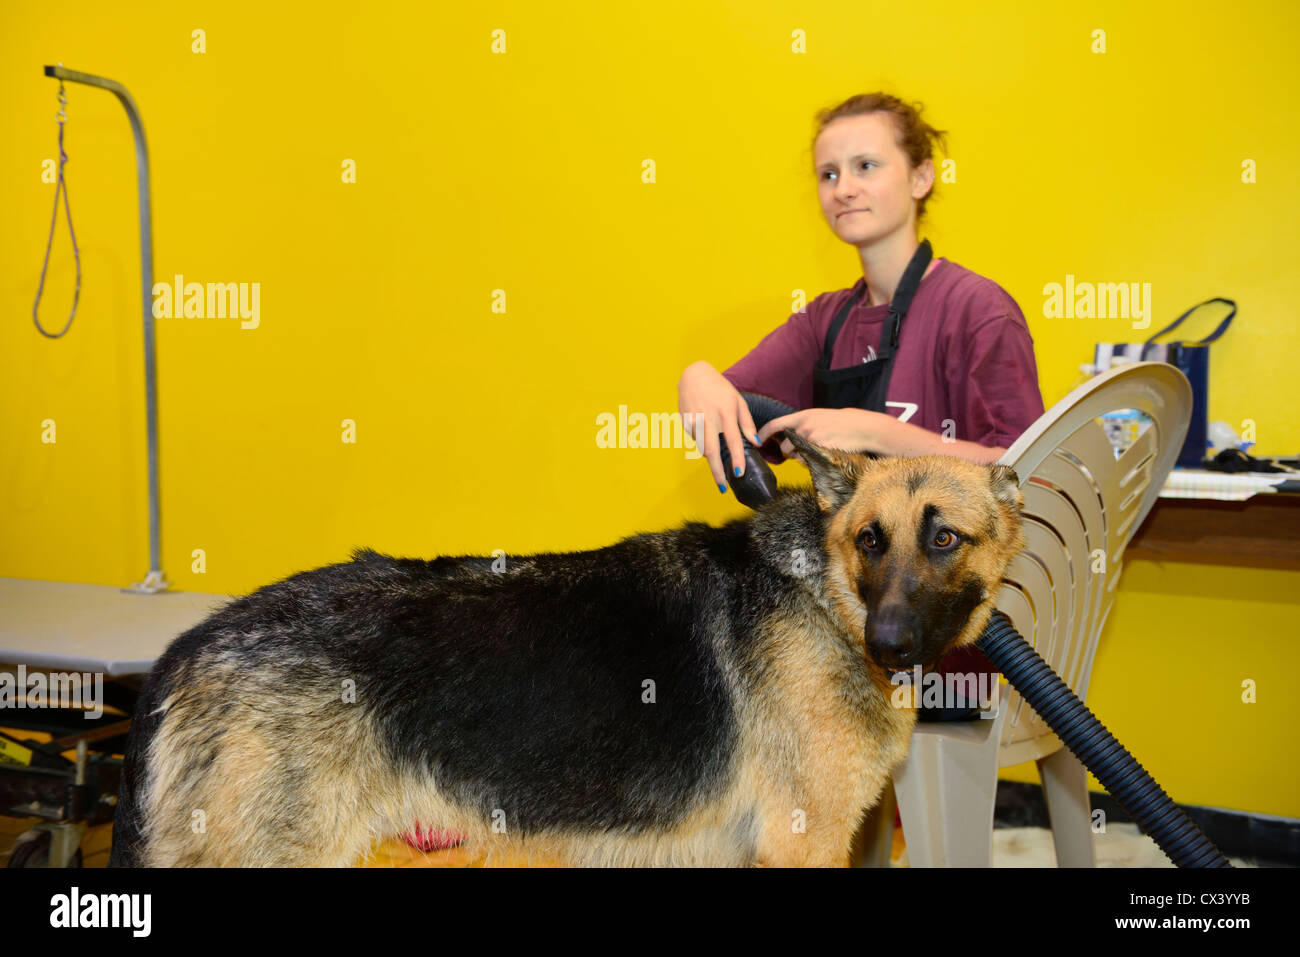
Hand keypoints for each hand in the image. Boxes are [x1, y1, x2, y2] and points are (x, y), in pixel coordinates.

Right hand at [677, 360, 761, 490]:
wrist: (694, 375)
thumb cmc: (720, 389)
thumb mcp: (738, 401)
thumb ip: (747, 423)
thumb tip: (755, 443)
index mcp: (726, 412)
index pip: (733, 440)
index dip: (736, 458)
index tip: (739, 473)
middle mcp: (709, 417)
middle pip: (712, 451)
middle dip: (717, 471)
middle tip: (722, 486)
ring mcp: (695, 420)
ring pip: (702, 448)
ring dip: (711, 460)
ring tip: (718, 467)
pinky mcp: (685, 422)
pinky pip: (695, 440)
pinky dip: (703, 444)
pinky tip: (707, 436)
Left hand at [756, 408, 901, 461]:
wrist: (862, 427)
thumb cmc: (842, 423)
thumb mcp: (819, 417)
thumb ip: (803, 425)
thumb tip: (789, 440)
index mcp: (803, 416)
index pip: (775, 424)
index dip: (762, 434)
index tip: (755, 441)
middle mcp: (803, 426)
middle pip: (785, 447)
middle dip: (791, 453)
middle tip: (804, 451)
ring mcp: (811, 438)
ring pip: (797, 456)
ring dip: (802, 458)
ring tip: (819, 450)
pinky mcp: (819, 450)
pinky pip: (809, 462)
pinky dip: (814, 462)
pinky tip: (826, 454)